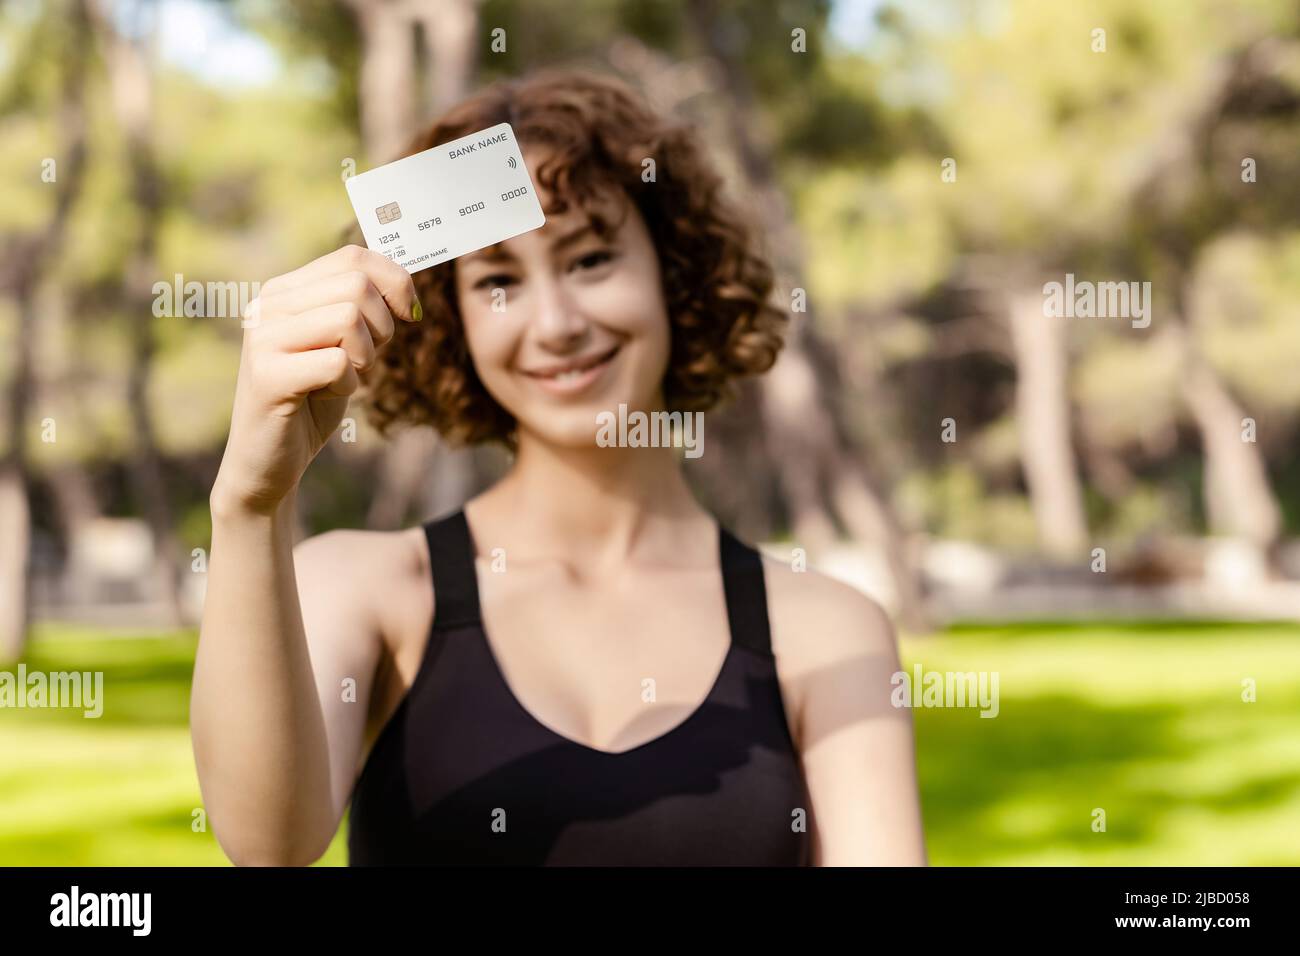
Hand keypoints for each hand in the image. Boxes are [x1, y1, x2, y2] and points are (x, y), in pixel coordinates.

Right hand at [211, 244, 420, 514]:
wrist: (268, 462)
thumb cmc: (311, 401)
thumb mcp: (342, 346)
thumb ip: (359, 309)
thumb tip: (405, 280)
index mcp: (284, 290)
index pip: (353, 258)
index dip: (395, 282)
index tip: (408, 315)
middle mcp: (267, 305)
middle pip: (357, 285)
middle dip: (382, 325)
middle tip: (367, 358)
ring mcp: (262, 338)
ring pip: (348, 318)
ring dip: (365, 355)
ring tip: (345, 375)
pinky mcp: (267, 376)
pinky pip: (338, 363)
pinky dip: (348, 385)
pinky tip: (325, 396)